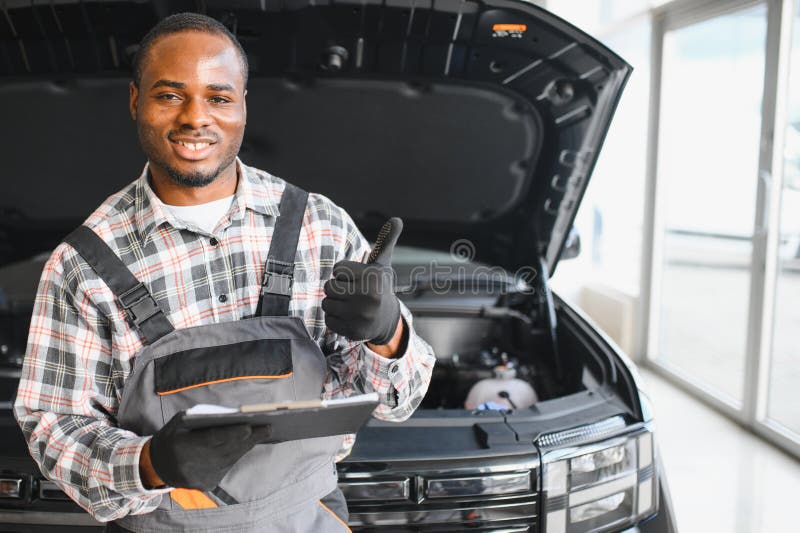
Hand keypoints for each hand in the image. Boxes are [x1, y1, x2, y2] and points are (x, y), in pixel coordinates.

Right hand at [148, 413, 270, 489]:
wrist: (157, 466)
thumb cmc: (172, 437)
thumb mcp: (179, 422)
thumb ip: (201, 417)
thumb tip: (231, 415)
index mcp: (181, 447)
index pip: (211, 440)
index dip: (231, 434)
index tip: (249, 426)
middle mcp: (191, 466)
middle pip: (227, 450)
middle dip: (249, 438)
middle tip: (267, 427)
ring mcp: (199, 478)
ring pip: (230, 459)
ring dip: (247, 446)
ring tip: (262, 432)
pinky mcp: (206, 485)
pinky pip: (226, 467)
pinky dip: (237, 455)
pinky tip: (248, 444)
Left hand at [322, 218, 402, 344]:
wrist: (386, 319)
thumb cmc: (379, 286)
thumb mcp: (383, 263)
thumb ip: (386, 241)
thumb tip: (397, 219)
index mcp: (373, 277)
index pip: (337, 269)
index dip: (343, 273)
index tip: (357, 278)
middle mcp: (368, 297)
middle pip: (328, 286)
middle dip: (336, 288)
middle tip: (352, 292)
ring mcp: (360, 316)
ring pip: (326, 303)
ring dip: (334, 304)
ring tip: (351, 304)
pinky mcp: (352, 331)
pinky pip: (328, 320)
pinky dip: (335, 319)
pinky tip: (349, 317)